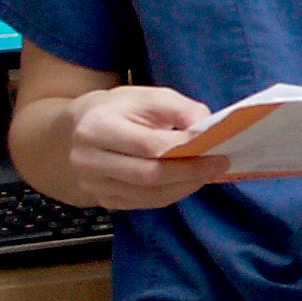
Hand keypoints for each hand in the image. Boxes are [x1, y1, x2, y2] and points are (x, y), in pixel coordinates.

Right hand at [60, 84, 230, 209]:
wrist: (82, 127)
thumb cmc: (122, 109)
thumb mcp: (150, 97)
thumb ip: (181, 109)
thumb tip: (207, 130)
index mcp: (97, 127)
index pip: (148, 146)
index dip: (186, 150)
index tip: (217, 149)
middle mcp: (87, 160)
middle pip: (149, 175)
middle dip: (189, 173)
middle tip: (219, 165)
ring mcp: (93, 184)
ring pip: (149, 195)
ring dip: (184, 186)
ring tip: (207, 174)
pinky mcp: (102, 199)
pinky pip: (144, 203)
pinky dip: (172, 194)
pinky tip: (187, 182)